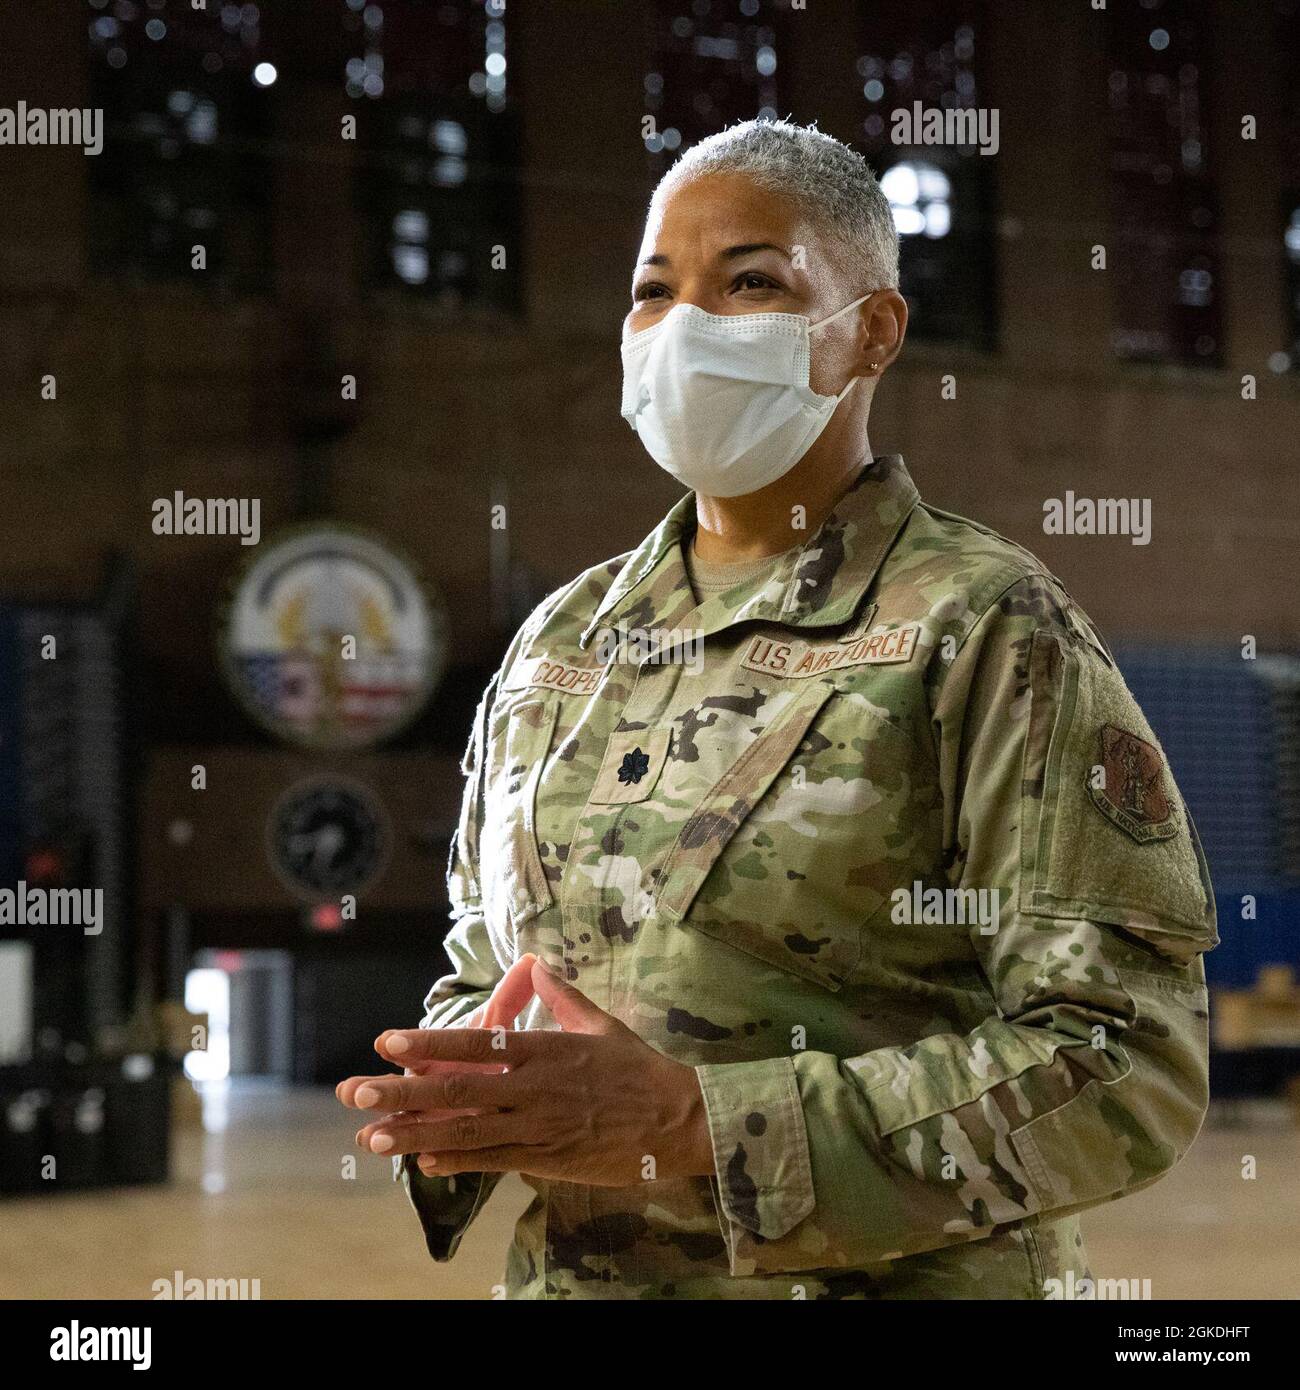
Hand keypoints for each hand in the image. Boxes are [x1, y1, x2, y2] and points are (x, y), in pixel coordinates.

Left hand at [340, 958, 715, 1185]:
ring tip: (372, 1139)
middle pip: (458, 1089)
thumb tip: (535, 962)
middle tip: (357, 1094)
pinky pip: (495, 1161)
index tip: (388, 1042)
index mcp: (544, 1049)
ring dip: (415, 1135)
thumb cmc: (637, 1068)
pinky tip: (425, 1164)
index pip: (476, 1043)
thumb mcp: (600, 1023)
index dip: (429, 1043)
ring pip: (466, 1131)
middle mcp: (534, 1086)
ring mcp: (538, 1126)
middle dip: (402, 1092)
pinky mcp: (548, 1159)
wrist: (676, 1119)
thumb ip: (562, 994)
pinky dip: (459, 1162)